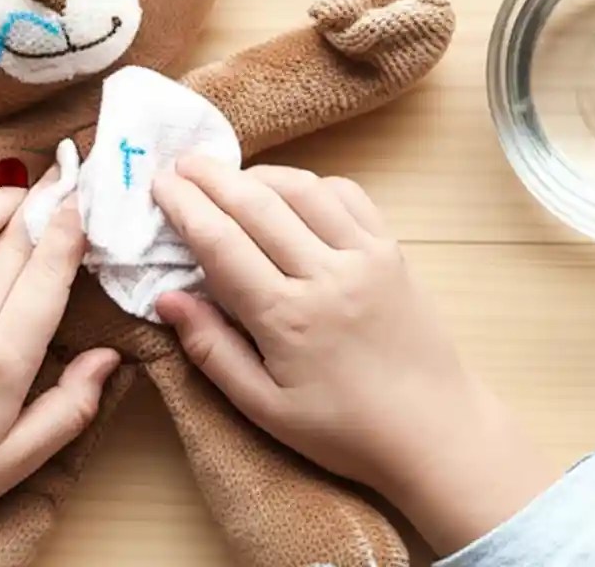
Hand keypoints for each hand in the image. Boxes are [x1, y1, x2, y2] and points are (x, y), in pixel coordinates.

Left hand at [0, 182, 118, 566]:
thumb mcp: (17, 460)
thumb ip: (71, 408)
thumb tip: (109, 357)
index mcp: (1, 358)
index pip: (48, 272)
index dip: (73, 228)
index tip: (90, 201)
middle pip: (14, 235)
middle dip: (48, 200)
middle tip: (71, 180)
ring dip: (2, 198)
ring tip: (25, 199)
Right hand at [153, 157, 554, 555]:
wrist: (434, 431)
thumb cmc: (343, 430)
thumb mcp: (264, 408)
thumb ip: (212, 350)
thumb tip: (167, 297)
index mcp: (287, 318)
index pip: (221, 243)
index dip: (185, 207)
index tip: (159, 184)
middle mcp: (326, 276)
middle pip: (257, 204)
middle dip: (212, 177)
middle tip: (180, 163)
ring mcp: (366, 257)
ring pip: (304, 189)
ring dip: (260, 174)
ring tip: (229, 176)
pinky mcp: (394, 252)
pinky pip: (349, 196)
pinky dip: (313, 184)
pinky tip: (291, 193)